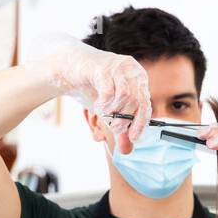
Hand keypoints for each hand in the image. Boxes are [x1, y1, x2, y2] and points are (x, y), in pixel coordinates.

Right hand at [34, 36, 150, 153]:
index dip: (141, 124)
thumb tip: (127, 151)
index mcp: (139, 79)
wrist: (70, 66)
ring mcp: (118, 67)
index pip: (146, 105)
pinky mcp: (103, 67)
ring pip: (125, 96)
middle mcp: (132, 71)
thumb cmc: (94, 87)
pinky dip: (104, 104)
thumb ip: (120, 128)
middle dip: (126, 120)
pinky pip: (108, 91)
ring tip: (103, 115)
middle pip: (137, 101)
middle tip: (114, 129)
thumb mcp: (111, 109)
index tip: (133, 138)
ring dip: (114, 112)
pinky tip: (97, 107)